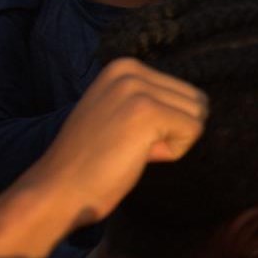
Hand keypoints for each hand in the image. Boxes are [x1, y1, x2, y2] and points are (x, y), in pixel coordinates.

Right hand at [20, 58, 206, 229]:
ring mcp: (137, 89)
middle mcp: (130, 70)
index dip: (164, 126)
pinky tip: (136, 156)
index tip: (124, 136)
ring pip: (198, 116)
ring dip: (172, 142)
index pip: (185, 93)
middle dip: (172, 132)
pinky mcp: (147, 111)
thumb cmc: (91, 161)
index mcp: (124, 67)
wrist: (56, 190)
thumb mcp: (118, 112)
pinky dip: (172, 152)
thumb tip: (200, 105)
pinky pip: (193, 132)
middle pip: (196, 102)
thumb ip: (149, 101)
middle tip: (128, 146)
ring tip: (130, 150)